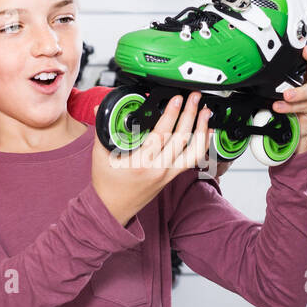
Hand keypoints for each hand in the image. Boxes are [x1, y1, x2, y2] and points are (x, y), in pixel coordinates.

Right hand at [92, 91, 210, 225]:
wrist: (113, 209)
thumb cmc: (107, 185)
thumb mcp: (100, 156)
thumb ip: (103, 130)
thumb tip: (102, 109)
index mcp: (140, 162)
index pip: (161, 134)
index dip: (171, 115)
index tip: (177, 99)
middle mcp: (158, 169)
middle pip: (181, 139)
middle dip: (190, 115)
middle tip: (194, 97)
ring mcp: (167, 174)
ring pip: (193, 151)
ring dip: (201, 130)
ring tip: (205, 112)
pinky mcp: (171, 176)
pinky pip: (192, 160)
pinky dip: (201, 144)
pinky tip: (205, 131)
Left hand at [273, 25, 306, 153]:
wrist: (295, 125)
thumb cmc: (288, 102)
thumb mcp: (280, 85)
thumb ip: (275, 75)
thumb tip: (254, 65)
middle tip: (306, 51)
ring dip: (298, 92)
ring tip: (287, 95)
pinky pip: (304, 105)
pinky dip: (291, 107)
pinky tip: (281, 106)